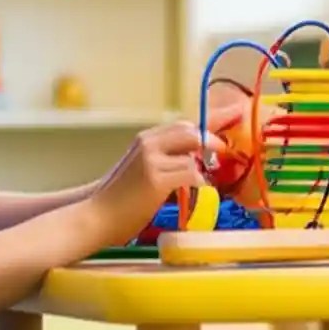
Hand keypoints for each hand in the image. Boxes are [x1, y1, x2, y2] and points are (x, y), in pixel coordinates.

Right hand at [88, 118, 228, 245]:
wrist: (96, 216)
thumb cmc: (119, 199)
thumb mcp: (141, 170)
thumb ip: (165, 162)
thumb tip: (196, 163)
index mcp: (145, 140)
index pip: (183, 124)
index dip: (209, 120)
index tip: (233, 113)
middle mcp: (148, 144)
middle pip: (190, 130)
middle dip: (212, 139)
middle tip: (226, 150)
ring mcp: (151, 160)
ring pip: (193, 152)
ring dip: (205, 166)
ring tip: (207, 178)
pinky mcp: (156, 179)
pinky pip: (191, 173)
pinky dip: (200, 182)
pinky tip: (198, 191)